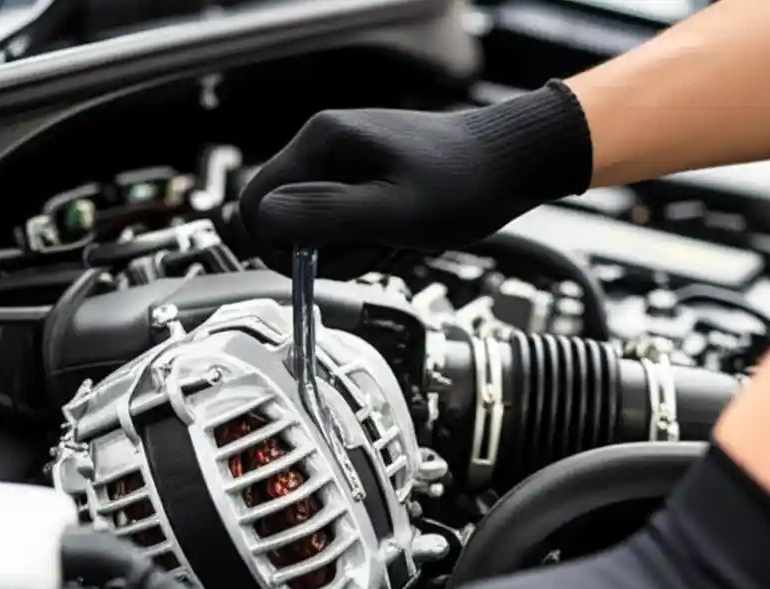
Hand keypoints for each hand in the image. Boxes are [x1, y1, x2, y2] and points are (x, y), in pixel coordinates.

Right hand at [238, 81, 591, 278]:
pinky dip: (366, 238)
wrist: (513, 164)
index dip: (276, 245)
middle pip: (284, 216)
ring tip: (393, 240)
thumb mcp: (392, 212)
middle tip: (370, 250)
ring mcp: (344, 159)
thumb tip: (264, 221)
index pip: (256, 202)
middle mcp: (325, 143)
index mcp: (322, 142)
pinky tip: (398, 235)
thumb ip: (325, 216)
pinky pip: (342, 220)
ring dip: (349, 247)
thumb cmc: (464, 185)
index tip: (316, 266)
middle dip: (321, 248)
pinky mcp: (363, 175)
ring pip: (314, 224)